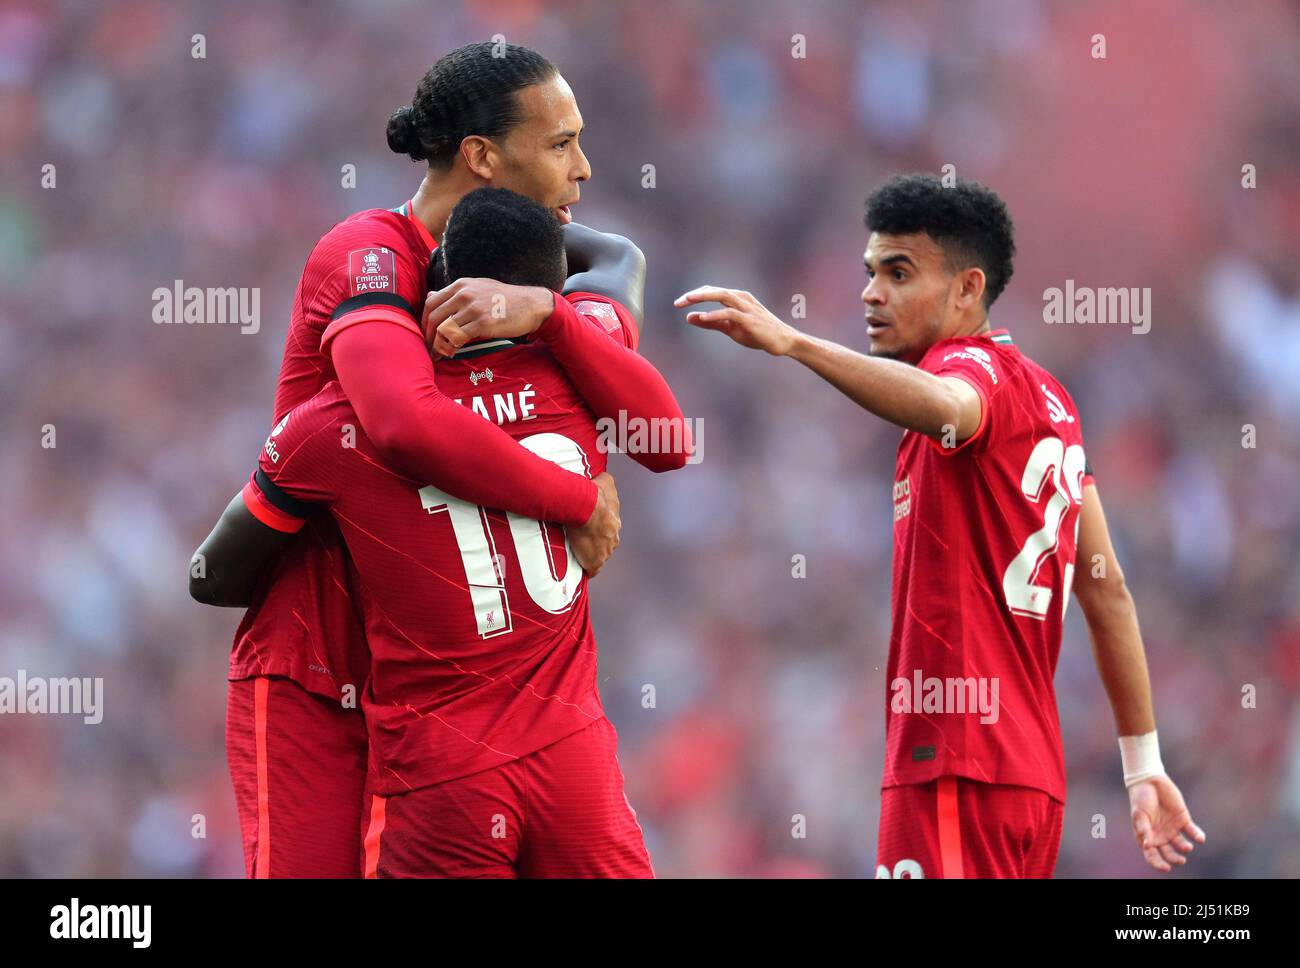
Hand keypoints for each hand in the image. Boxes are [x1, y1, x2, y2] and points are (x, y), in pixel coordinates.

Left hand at [423, 278, 553, 356]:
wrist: (531, 305)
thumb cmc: (504, 299)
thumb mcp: (478, 288)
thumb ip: (455, 293)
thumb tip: (430, 296)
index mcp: (461, 285)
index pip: (431, 302)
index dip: (424, 321)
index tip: (425, 333)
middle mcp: (464, 294)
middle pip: (434, 316)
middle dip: (427, 335)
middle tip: (427, 348)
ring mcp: (474, 308)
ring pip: (444, 328)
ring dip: (437, 345)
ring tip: (437, 354)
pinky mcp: (483, 323)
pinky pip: (458, 337)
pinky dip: (450, 347)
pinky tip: (450, 353)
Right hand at [568, 472, 619, 577]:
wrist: (588, 508)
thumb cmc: (595, 495)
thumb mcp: (606, 481)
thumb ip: (606, 482)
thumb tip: (602, 480)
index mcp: (614, 523)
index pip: (608, 529)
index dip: (598, 529)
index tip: (588, 528)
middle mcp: (613, 539)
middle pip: (605, 544)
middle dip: (595, 543)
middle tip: (580, 540)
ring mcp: (605, 552)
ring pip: (599, 556)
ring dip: (589, 555)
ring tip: (576, 554)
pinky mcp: (595, 562)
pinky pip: (592, 570)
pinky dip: (587, 569)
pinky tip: (580, 570)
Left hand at [674, 286, 800, 355]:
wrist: (783, 341)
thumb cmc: (758, 333)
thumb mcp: (730, 328)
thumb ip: (711, 323)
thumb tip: (690, 318)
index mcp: (737, 298)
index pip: (712, 291)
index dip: (695, 295)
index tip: (679, 303)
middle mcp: (741, 298)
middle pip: (715, 290)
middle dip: (695, 294)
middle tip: (677, 302)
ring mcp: (747, 307)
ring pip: (723, 295)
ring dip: (704, 297)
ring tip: (687, 300)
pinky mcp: (751, 319)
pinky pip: (731, 313)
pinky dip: (716, 314)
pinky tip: (703, 318)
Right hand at [1128, 775, 1205, 871]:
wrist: (1150, 781)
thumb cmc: (1140, 798)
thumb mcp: (1139, 815)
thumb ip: (1144, 830)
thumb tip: (1147, 846)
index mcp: (1147, 837)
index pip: (1152, 855)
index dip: (1158, 863)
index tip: (1166, 868)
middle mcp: (1160, 835)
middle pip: (1169, 853)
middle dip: (1175, 859)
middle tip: (1181, 860)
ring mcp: (1172, 828)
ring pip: (1181, 845)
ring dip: (1185, 848)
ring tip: (1187, 846)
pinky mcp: (1183, 820)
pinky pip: (1192, 831)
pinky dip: (1197, 836)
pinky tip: (1200, 838)